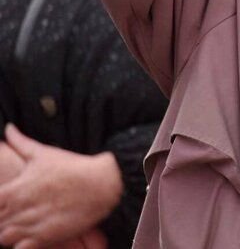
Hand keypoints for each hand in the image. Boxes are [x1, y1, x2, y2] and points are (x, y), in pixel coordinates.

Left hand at [0, 125, 121, 248]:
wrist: (103, 183)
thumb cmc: (72, 167)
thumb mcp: (44, 153)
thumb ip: (21, 142)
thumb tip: (8, 128)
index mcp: (14, 190)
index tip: (4, 203)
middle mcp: (18, 210)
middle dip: (1, 221)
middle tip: (14, 215)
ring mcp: (30, 226)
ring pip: (3, 239)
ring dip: (8, 234)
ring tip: (22, 228)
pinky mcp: (44, 239)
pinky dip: (21, 247)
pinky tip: (31, 239)